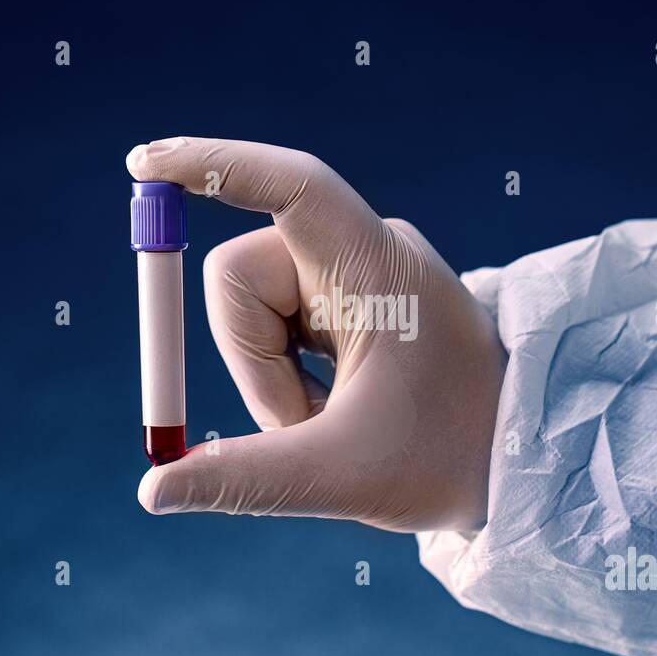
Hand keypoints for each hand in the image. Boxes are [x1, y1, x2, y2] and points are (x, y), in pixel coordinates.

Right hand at [125, 138, 504, 531]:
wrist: (514, 464)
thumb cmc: (451, 460)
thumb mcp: (342, 475)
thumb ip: (244, 478)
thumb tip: (152, 489)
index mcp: (378, 268)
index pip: (289, 186)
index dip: (212, 166)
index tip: (142, 166)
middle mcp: (364, 252)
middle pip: (242, 277)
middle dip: (253, 363)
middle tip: (305, 426)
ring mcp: (355, 274)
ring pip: (252, 310)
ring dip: (271, 379)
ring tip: (334, 421)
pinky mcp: (347, 299)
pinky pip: (275, 327)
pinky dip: (284, 377)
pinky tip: (333, 408)